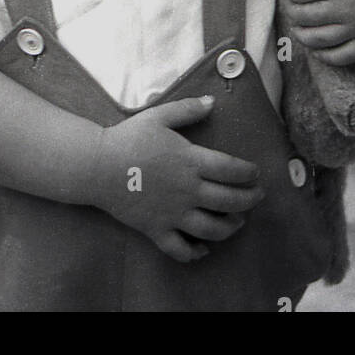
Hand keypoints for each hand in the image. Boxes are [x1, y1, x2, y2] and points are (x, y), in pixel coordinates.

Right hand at [88, 96, 265, 262]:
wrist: (97, 166)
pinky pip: (181, 249)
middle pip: (229, 201)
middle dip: (250, 200)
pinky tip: (203, 249)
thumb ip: (188, 110)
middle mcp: (188, 190)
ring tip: (238, 221)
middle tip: (258, 196)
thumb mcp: (159, 116)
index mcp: (190, 161)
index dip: (249, 172)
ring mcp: (173, 214)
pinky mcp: (157, 230)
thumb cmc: (129, 138)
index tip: (256, 173)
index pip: (231, 169)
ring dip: (231, 227)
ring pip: (212, 228)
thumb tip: (213, 102)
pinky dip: (195, 253)